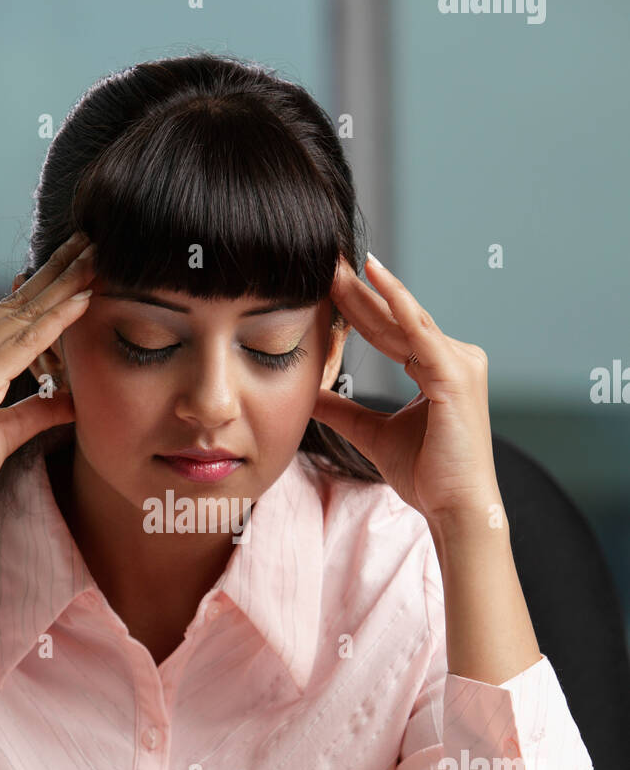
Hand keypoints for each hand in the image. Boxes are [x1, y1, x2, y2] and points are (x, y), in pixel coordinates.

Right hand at [0, 231, 95, 526]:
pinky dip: (58, 321)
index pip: (4, 314)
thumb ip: (36, 408)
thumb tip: (72, 398)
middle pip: (13, 304)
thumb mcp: (4, 431)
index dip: (42, 288)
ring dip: (64, 285)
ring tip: (97, 260)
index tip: (73, 265)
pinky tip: (85, 300)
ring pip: (22, 317)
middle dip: (56, 272)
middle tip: (90, 241)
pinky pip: (24, 343)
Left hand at [312, 254, 502, 524]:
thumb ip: (344, 411)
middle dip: (359, 291)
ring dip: (370, 292)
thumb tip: (311, 396)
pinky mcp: (456, 374)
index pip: (390, 331)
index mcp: (437, 369)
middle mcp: (453, 358)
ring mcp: (459, 362)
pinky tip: (376, 279)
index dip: (357, 308)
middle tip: (327, 261)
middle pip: (396, 319)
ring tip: (338, 265)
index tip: (326, 284)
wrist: (456, 508)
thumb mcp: (372, 434)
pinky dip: (398, 304)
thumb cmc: (428, 477)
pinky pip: (420, 332)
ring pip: (404, 320)